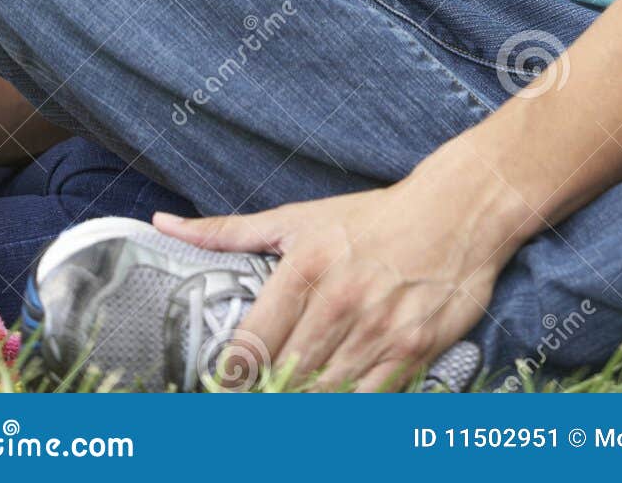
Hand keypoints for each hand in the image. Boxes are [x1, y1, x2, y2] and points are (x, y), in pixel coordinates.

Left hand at [153, 165, 504, 391]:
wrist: (457, 210)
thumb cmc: (373, 217)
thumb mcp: (299, 218)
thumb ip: (228, 231)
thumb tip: (164, 223)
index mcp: (305, 266)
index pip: (252, 342)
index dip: (230, 378)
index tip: (220, 391)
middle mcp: (339, 301)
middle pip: (283, 376)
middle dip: (262, 399)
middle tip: (247, 407)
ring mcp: (377, 330)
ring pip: (322, 394)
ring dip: (299, 408)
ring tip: (285, 406)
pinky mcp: (411, 351)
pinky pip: (367, 402)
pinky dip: (344, 411)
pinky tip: (329, 408)